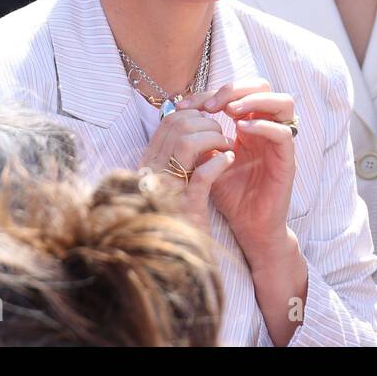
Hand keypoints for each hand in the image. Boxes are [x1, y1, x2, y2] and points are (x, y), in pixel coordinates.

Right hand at [137, 108, 233, 230]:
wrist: (179, 259)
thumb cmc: (179, 216)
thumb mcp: (171, 182)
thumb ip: (176, 156)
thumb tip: (194, 125)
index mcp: (147, 165)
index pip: (167, 123)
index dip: (193, 116)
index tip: (210, 125)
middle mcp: (151, 173)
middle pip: (177, 126)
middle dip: (206, 124)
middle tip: (221, 137)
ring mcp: (166, 189)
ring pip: (187, 142)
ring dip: (213, 138)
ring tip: (226, 148)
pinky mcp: (186, 206)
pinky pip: (203, 173)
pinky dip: (219, 163)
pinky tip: (229, 161)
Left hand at [179, 80, 297, 264]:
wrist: (248, 225)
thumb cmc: (231, 193)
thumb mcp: (209, 160)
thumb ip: (200, 138)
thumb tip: (178, 114)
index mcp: (250, 124)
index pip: (238, 92)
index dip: (211, 92)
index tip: (186, 104)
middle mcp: (268, 128)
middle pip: (263, 87)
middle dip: (235, 89)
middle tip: (211, 105)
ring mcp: (280, 142)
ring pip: (283, 103)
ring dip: (255, 100)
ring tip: (230, 111)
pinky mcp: (287, 160)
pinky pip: (283, 133)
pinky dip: (264, 126)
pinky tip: (242, 130)